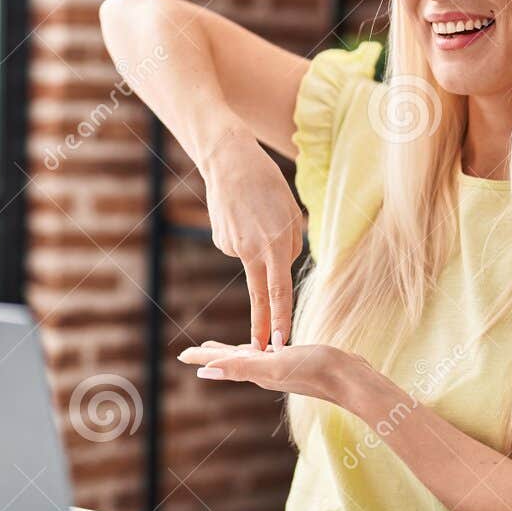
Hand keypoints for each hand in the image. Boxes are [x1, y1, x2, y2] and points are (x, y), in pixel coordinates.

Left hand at [176, 340, 371, 407]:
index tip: (181, 353)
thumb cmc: (313, 370)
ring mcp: (282, 367)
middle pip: (232, 361)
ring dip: (233, 353)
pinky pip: (270, 355)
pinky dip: (260, 350)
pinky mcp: (298, 361)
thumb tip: (204, 371)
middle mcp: (266, 372)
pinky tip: (265, 347)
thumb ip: (238, 369)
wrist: (349, 378)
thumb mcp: (271, 367)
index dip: (201, 356)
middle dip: (213, 355)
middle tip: (194, 350)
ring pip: (250, 358)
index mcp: (256, 371)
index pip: (222, 362)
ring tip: (222, 348)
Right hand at [200, 134, 304, 348]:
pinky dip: (246, 235)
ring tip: (257, 211)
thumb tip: (280, 267)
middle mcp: (251, 250)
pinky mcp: (220, 240)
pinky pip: (243, 246)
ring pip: (256, 259)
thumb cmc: (267, 184)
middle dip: (262, 324)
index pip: (279, 291)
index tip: (280, 343)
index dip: (280, 319)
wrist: (228, 161)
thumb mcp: (291, 213)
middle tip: (261, 349)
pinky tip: (243, 213)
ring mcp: (232, 246)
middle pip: (259, 295)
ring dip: (261, 245)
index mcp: (274, 245)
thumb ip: (289, 246)